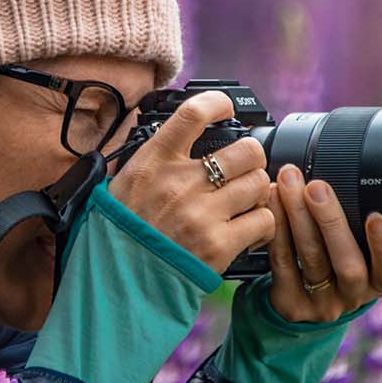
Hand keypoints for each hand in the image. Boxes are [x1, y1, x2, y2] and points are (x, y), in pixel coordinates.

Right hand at [107, 90, 274, 276]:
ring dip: (257, 192)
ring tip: (245, 202)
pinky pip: (263, 220)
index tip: (226, 107)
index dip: (218, 103)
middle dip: (251, 159)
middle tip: (244, 169)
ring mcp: (201, 214)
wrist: (117, 279)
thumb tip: (185, 131)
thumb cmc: (122, 229)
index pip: (193, 114)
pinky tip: (247, 228)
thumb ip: (157, 155)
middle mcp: (179, 183)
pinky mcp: (218, 244)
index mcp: (153, 162)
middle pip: (246, 150)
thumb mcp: (126, 180)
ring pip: (259, 184)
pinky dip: (262, 224)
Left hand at [256, 164, 381, 322]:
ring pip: (311, 259)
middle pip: (347, 264)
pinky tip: (273, 202)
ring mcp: (321, 303)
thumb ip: (356, 224)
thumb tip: (345, 166)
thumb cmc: (333, 263)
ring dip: (298, 216)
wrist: (301, 302)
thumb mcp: (356, 251)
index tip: (376, 217)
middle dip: (331, 222)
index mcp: (376, 281)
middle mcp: (352, 295)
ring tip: (288, 184)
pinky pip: (283, 263)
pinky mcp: (291, 303)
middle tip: (317, 187)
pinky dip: (278, 229)